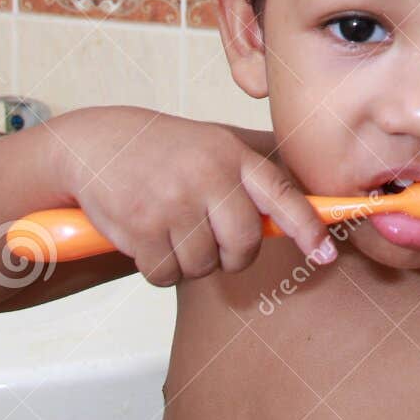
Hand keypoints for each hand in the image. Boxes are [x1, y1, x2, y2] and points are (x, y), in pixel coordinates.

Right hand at [54, 105, 335, 286]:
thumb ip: (245, 182)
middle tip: (211, 244)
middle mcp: (208, 174)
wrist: (95, 145)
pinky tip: (145, 239)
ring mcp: (175, 200)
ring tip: (168, 228)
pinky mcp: (143, 226)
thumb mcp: (209, 149)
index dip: (308, 227)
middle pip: (244, 244)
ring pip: (203, 264)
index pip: (282, 194)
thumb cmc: (159, 153)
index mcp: (231, 154)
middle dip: (230, 257)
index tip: (325, 253)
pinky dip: (157, 268)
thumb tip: (290, 224)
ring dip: (187, 261)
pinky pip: (167, 274)